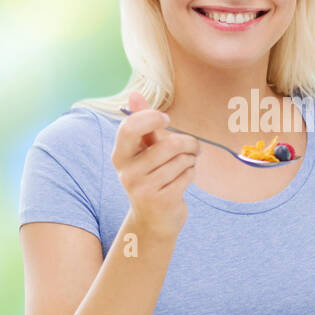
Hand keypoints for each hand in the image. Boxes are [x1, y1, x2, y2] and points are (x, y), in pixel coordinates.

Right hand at [112, 90, 199, 239]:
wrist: (153, 221)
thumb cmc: (152, 178)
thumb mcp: (144, 152)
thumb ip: (142, 124)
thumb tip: (134, 93)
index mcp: (120, 156)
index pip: (130, 128)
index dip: (151, 118)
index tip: (166, 120)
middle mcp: (127, 172)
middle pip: (168, 145)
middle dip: (188, 142)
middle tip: (194, 147)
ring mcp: (143, 188)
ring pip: (181, 160)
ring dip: (191, 160)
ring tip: (187, 164)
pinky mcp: (161, 200)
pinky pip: (186, 175)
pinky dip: (191, 173)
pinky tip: (184, 179)